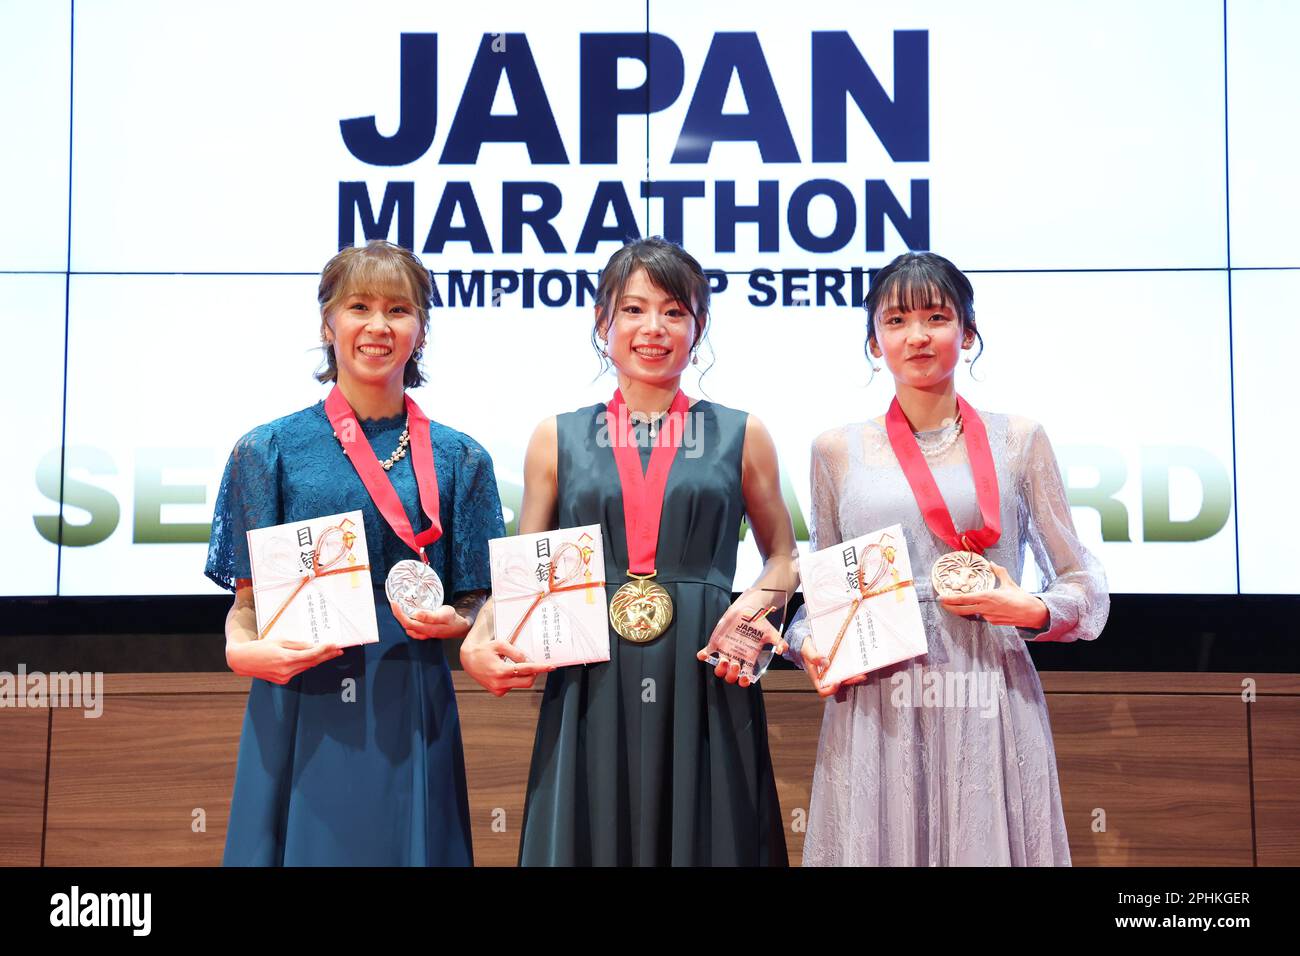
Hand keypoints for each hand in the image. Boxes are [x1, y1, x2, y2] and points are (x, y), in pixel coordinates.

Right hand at [227, 638, 342, 685]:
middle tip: (338, 650)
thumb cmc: (259, 647)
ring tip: (330, 653)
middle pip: (312, 662)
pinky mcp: (282, 680)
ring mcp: (284, 677)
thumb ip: (298, 645)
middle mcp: (286, 671)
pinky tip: (312, 659)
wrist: (242, 661)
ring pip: (306, 667)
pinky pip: (298, 670)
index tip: (335, 645)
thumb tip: (313, 646)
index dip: (325, 650)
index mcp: (285, 659)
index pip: (311, 655)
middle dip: (326, 656)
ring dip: (317, 660)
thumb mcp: (279, 641)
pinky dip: (305, 664)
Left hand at [390, 601, 470, 639]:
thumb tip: (416, 614)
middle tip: (394, 603)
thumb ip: (430, 616)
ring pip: (408, 627)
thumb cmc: (453, 619)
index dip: (399, 614)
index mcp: (427, 629)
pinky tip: (409, 616)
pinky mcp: (426, 632)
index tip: (394, 603)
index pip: (408, 623)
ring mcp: (424, 634)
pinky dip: (408, 622)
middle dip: (398, 614)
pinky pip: (413, 629)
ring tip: (399, 608)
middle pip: (406, 625)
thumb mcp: (445, 614)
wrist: (460, 627)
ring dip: (402, 618)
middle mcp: (424, 633)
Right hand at [460, 637, 554, 696]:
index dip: (541, 668)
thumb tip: (528, 660)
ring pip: (520, 684)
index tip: (551, 667)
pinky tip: (506, 671)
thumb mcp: (499, 644)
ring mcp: (499, 689)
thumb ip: (515, 652)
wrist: (468, 660)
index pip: (527, 670)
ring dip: (523, 675)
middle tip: (535, 664)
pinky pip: (513, 685)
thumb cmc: (483, 650)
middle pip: (528, 682)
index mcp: (501, 671)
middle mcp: (500, 683)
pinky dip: (514, 678)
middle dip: (535, 673)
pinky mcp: (498, 692)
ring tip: (512, 665)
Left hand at [696, 594, 788, 688]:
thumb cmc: (758, 623)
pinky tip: (703, 655)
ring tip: (724, 660)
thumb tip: (782, 650)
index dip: (743, 681)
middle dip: (731, 674)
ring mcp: (726, 651)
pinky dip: (703, 655)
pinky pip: (707, 653)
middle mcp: (737, 657)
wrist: (748, 609)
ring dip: (720, 668)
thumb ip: (779, 642)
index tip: (745, 679)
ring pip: (719, 668)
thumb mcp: (770, 633)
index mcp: (749, 658)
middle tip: (735, 665)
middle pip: (730, 676)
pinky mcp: (716, 643)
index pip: (745, 676)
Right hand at [798, 641, 869, 697]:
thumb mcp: (807, 650)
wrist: (808, 641)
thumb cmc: (806, 648)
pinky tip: (858, 663)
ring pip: (844, 677)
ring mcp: (833, 671)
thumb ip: (814, 657)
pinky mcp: (838, 665)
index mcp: (816, 676)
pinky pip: (845, 669)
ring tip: (862, 672)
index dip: (831, 689)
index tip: (837, 681)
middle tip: (859, 676)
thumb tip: (825, 662)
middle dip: (850, 681)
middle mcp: (826, 676)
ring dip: (854, 676)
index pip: (823, 690)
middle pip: (838, 684)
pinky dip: (852, 668)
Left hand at [938, 562, 1048, 628]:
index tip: (941, 597)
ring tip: (958, 603)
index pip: (964, 599)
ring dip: (965, 608)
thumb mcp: (1008, 583)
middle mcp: (985, 608)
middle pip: (962, 610)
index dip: (951, 599)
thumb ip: (999, 572)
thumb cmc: (1021, 598)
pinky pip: (982, 615)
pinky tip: (979, 607)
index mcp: (987, 597)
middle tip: (942, 603)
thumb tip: (992, 564)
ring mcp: (988, 616)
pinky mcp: (993, 622)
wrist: (1033, 614)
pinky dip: (978, 611)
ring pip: (972, 612)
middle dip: (950, 607)